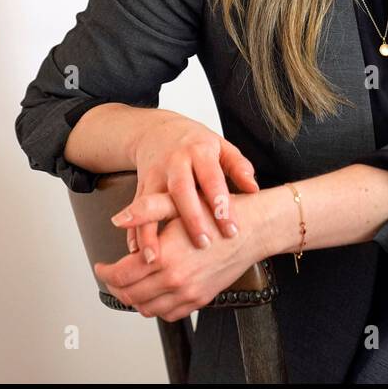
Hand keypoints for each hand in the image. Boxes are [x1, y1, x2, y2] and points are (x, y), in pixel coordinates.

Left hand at [97, 190, 270, 321]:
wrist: (252, 229)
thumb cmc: (216, 212)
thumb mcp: (179, 202)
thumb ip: (147, 210)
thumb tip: (118, 218)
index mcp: (164, 256)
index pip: (121, 275)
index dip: (105, 271)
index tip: (101, 265)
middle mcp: (174, 280)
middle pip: (129, 295)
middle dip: (115, 285)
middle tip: (111, 274)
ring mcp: (188, 293)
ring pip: (146, 308)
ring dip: (133, 298)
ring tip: (130, 283)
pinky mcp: (200, 300)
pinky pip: (168, 314)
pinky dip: (154, 307)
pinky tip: (153, 291)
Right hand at [116, 114, 258, 265]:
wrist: (158, 130)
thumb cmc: (197, 144)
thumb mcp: (220, 147)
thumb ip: (238, 166)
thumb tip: (253, 189)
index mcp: (199, 152)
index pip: (211, 179)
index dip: (221, 204)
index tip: (232, 229)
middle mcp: (174, 163)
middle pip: (181, 191)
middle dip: (191, 219)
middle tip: (204, 244)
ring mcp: (154, 175)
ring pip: (151, 204)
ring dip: (151, 232)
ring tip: (155, 258)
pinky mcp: (140, 187)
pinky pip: (136, 211)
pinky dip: (134, 232)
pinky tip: (135, 253)